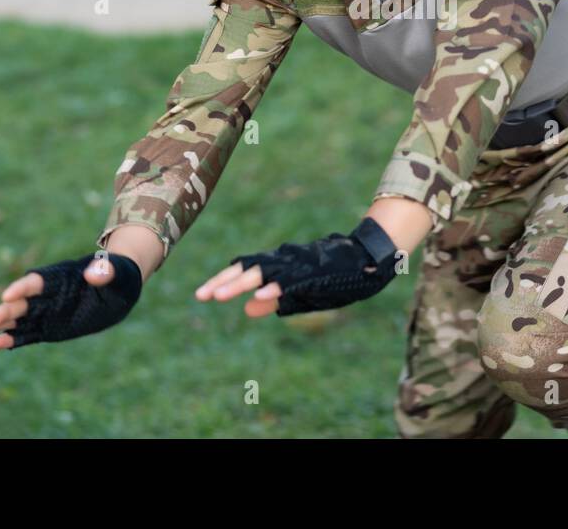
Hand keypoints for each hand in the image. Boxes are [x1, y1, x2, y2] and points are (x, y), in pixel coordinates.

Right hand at [0, 252, 141, 348]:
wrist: (119, 287)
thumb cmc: (118, 274)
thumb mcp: (117, 272)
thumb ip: (105, 272)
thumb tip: (94, 273)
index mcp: (61, 277)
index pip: (37, 282)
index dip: (22, 288)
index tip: (8, 295)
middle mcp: (49, 295)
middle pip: (21, 302)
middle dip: (3, 311)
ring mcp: (47, 312)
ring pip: (18, 319)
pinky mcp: (49, 327)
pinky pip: (28, 335)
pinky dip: (11, 339)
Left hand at [197, 217, 399, 317]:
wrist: (368, 258)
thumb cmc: (334, 275)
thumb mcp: (300, 292)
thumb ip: (274, 299)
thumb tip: (247, 309)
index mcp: (280, 264)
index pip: (245, 270)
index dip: (224, 281)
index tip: (202, 294)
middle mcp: (285, 261)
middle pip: (247, 269)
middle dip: (223, 282)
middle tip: (200, 296)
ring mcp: (298, 265)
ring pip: (263, 273)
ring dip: (240, 284)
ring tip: (219, 296)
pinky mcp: (313, 271)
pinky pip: (290, 281)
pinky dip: (274, 287)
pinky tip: (259, 296)